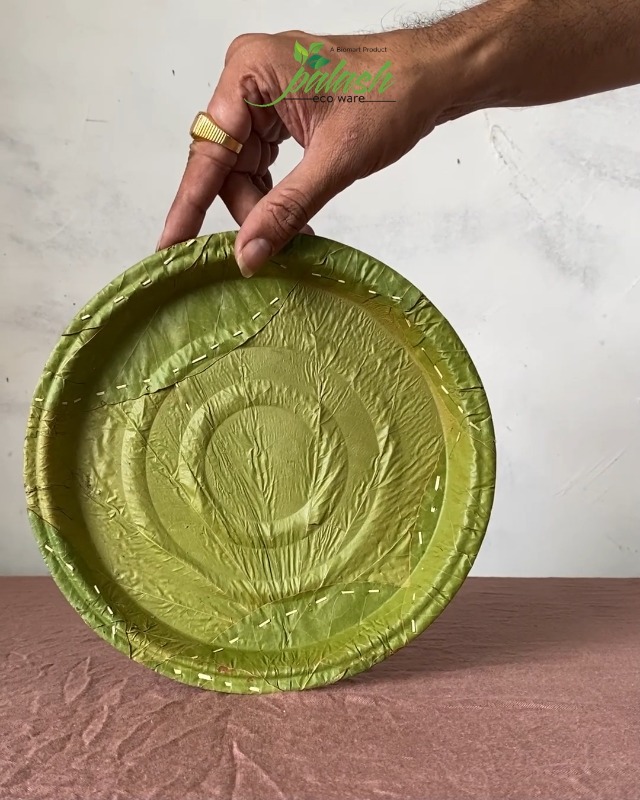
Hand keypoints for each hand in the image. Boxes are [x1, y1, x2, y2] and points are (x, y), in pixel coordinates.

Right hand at [157, 29, 450, 274]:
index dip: (188, 205)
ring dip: (263, 206)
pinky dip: (274, 194)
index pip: (208, 151)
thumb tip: (249, 252)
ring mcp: (263, 94)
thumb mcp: (336, 160)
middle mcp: (248, 78)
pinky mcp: (279, 111)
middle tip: (263, 250)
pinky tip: (293, 217)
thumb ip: (287, 208)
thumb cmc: (393, 94)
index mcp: (249, 71)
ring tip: (292, 233)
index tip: (169, 246)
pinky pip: (262, 162)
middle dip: (245, 210)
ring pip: (242, 168)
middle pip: (224, 164)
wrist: (431, 77)